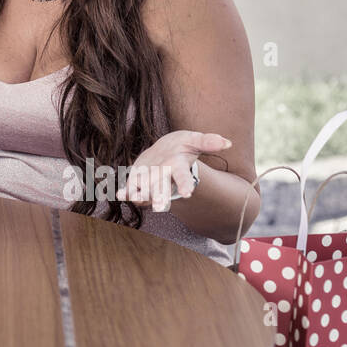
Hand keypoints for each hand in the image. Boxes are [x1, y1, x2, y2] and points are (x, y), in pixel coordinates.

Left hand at [116, 131, 231, 212]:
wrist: (165, 151)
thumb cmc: (182, 146)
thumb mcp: (194, 140)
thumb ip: (208, 141)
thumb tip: (227, 143)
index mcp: (178, 168)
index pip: (184, 177)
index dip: (186, 184)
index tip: (188, 193)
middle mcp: (165, 178)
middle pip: (163, 189)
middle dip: (160, 197)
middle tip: (159, 207)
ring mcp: (150, 181)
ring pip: (145, 191)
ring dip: (140, 196)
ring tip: (133, 198)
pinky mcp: (137, 180)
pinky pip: (131, 188)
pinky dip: (125, 192)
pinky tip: (120, 194)